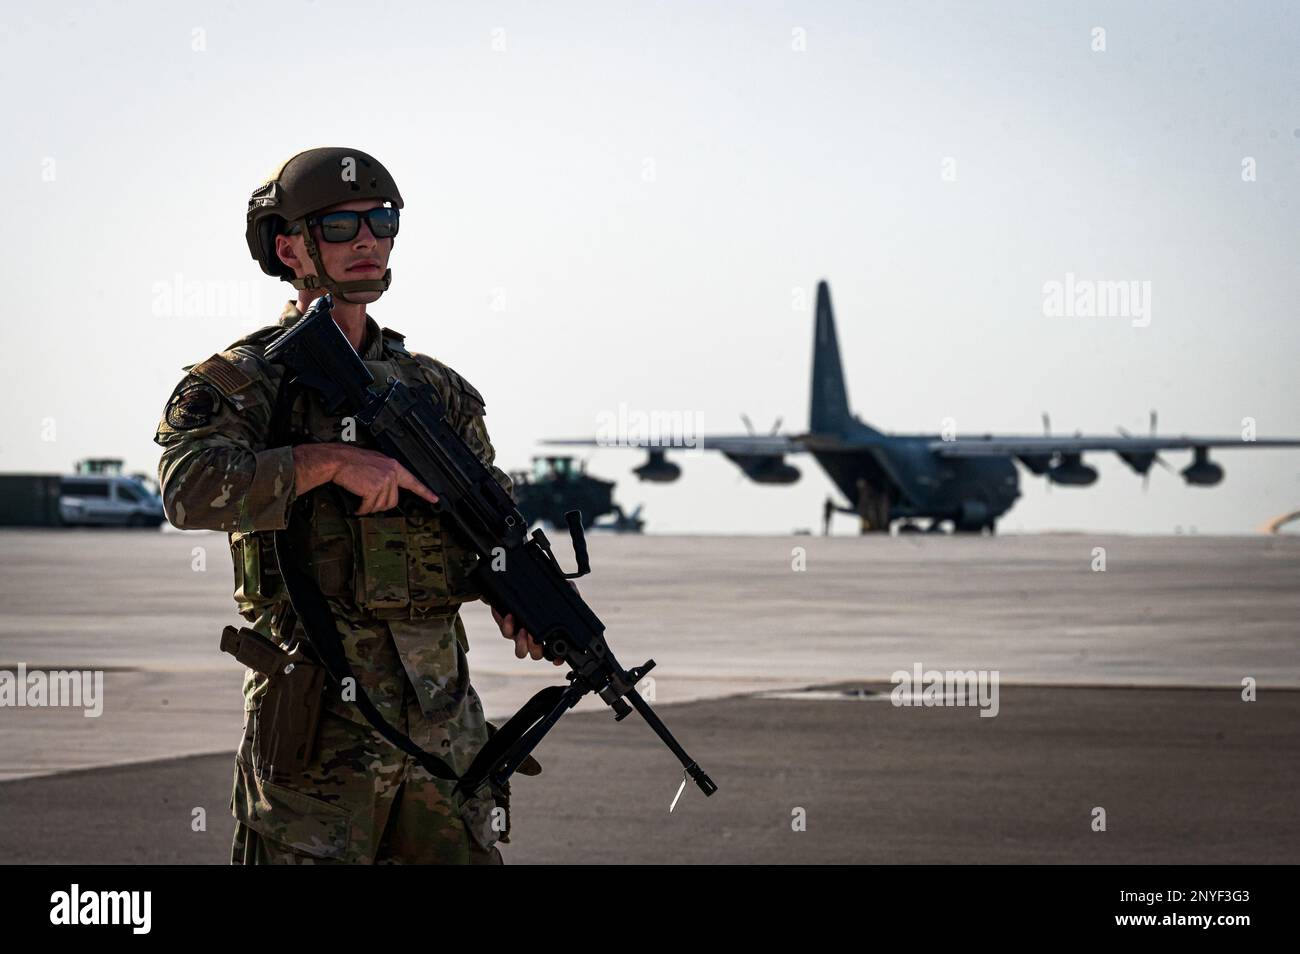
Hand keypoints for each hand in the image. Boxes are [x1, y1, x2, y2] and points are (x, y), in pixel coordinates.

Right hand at [294, 444, 438, 513]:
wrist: (338, 460)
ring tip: (361, 500)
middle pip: (393, 501)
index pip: (413, 481)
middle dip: (380, 504)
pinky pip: (370, 507)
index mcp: (393, 466)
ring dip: (369, 507)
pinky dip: (362, 509)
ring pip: (382, 505)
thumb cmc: (351, 461)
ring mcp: (384, 480)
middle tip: (368, 500)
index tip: (434, 498)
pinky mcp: (374, 488)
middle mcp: (391, 473)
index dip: (425, 492)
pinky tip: (357, 506)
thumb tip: (388, 490)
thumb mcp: (374, 463)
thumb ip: (385, 474)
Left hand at [492, 581, 577, 665]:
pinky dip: (508, 626)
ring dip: (522, 644)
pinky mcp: (507, 627)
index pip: (555, 652)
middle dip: (537, 649)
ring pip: (521, 651)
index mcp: (549, 635)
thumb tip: (575, 592)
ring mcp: (520, 635)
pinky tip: (510, 616)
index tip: (557, 659)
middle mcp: (534, 638)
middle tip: (535, 638)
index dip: (558, 658)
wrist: (516, 586)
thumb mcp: (557, 591)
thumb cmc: (539, 592)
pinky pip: (507, 632)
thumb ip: (568, 592)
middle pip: (537, 654)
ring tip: (524, 631)